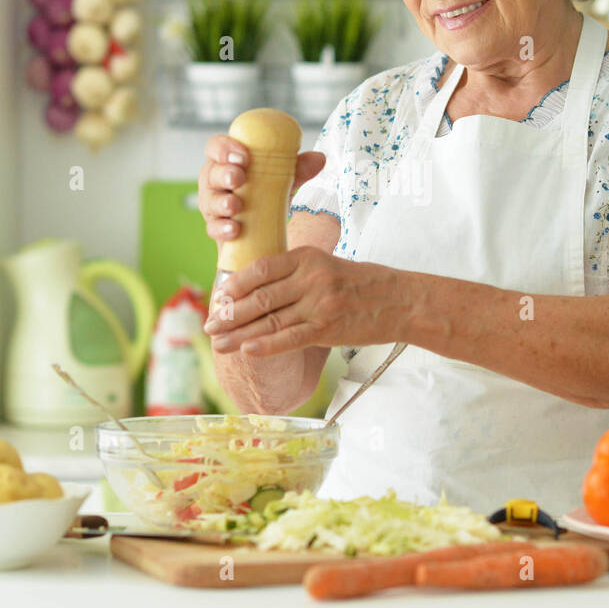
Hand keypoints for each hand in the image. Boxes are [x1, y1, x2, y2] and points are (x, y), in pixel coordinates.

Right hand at [198, 136, 325, 242]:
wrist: (263, 228)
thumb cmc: (266, 194)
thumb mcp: (283, 180)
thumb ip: (298, 169)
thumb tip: (319, 158)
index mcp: (226, 162)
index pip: (216, 147)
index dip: (224, 148)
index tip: (243, 156)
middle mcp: (214, 181)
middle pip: (211, 173)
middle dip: (224, 175)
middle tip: (238, 178)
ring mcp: (212, 206)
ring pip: (210, 201)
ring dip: (222, 202)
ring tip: (235, 205)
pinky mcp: (216, 229)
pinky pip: (214, 228)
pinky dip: (223, 228)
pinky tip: (234, 229)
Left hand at [203, 247, 405, 356]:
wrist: (400, 301)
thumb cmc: (362, 284)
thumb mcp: (327, 266)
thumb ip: (296, 273)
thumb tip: (259, 286)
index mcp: (308, 257)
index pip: (261, 269)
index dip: (235, 285)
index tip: (218, 297)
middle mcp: (311, 278)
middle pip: (259, 297)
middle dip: (229, 313)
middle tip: (208, 325)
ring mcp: (319, 304)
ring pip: (269, 320)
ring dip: (239, 334)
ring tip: (218, 343)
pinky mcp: (327, 329)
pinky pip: (290, 339)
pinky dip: (266, 346)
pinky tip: (246, 351)